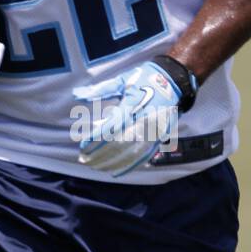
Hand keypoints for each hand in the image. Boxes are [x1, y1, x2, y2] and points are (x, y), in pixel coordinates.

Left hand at [73, 60, 182, 175]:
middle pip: (118, 143)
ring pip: (130, 153)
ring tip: (96, 167)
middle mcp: (143, 119)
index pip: (110, 127)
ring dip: (111, 162)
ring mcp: (153, 130)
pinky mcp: (159, 137)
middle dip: (100, 154)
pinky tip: (115, 172)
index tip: (82, 146)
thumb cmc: (144, 79)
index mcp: (132, 104)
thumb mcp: (122, 81)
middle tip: (84, 160)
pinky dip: (128, 166)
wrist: (174, 81)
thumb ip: (100, 90)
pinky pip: (143, 156)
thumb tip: (77, 95)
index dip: (95, 139)